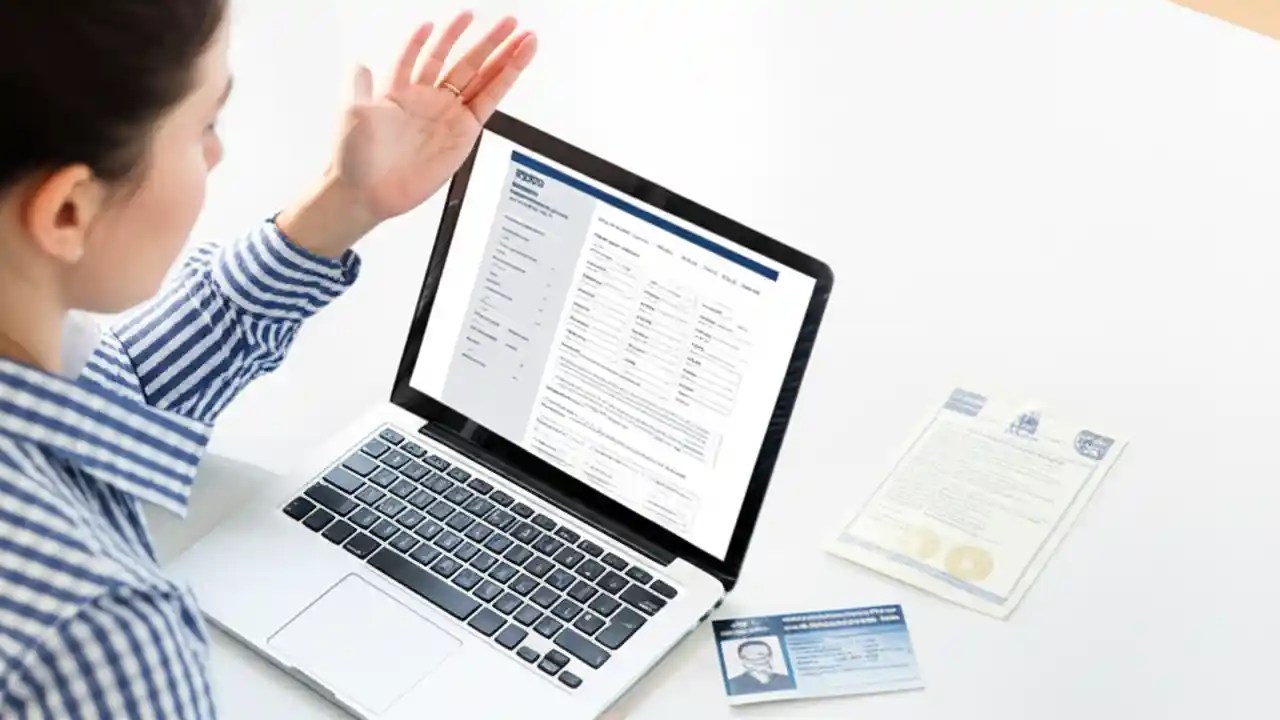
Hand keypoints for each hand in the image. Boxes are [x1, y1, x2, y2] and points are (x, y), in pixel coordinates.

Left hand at [279, 12, 536, 257]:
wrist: (367, 193)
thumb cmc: (354, 157)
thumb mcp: (351, 112)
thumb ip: (359, 85)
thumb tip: (360, 64)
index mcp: (402, 89)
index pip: (426, 53)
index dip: (444, 35)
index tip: (463, 17)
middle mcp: (429, 100)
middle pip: (465, 62)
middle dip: (488, 41)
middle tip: (510, 22)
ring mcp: (448, 116)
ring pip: (482, 79)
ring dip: (504, 58)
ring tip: (525, 39)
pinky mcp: (464, 135)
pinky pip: (487, 104)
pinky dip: (501, 84)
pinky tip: (512, 66)